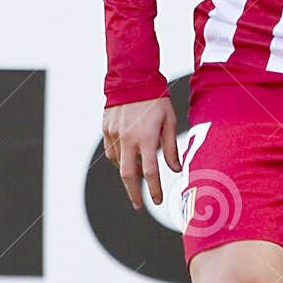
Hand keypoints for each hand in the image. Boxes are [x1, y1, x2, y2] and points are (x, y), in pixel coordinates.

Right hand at [102, 95, 179, 209]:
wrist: (133, 79)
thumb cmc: (156, 100)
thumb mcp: (170, 122)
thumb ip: (172, 148)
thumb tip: (176, 169)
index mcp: (146, 138)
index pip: (150, 172)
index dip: (154, 189)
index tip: (158, 200)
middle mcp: (128, 139)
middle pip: (128, 174)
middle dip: (134, 192)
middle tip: (138, 204)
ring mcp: (114, 134)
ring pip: (118, 163)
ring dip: (128, 172)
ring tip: (138, 174)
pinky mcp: (106, 129)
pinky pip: (111, 150)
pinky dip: (119, 158)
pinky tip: (127, 158)